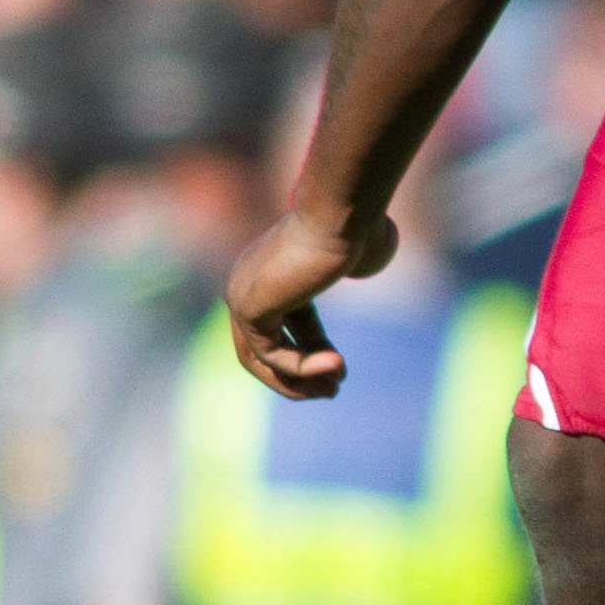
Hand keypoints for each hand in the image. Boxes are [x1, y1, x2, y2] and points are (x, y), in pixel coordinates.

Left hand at [227, 207, 398, 398]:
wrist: (340, 214)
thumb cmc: (355, 224)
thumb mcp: (355, 249)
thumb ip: (353, 261)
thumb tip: (362, 263)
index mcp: (267, 269)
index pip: (281, 324)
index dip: (311, 350)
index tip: (339, 368)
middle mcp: (246, 283)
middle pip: (263, 347)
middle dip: (299, 374)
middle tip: (333, 389)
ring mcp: (242, 295)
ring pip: (261, 358)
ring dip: (298, 381)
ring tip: (334, 388)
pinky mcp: (247, 308)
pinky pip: (270, 354)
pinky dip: (301, 367)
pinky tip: (335, 365)